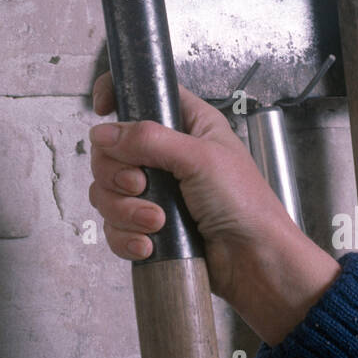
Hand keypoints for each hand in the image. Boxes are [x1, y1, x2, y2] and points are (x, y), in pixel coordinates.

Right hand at [88, 72, 339, 344]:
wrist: (256, 263)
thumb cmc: (245, 203)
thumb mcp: (200, 158)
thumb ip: (149, 140)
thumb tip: (102, 133)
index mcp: (186, 124)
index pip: (143, 94)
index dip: (117, 96)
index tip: (101, 109)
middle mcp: (167, 154)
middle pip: (111, 150)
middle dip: (118, 174)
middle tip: (142, 186)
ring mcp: (156, 192)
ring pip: (108, 191)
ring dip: (125, 210)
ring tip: (157, 222)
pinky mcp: (149, 226)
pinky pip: (115, 227)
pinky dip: (126, 237)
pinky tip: (149, 245)